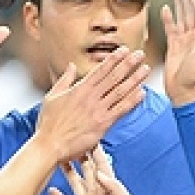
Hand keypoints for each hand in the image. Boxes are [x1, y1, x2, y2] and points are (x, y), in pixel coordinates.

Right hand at [34, 47, 148, 162]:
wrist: (50, 145)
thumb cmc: (48, 124)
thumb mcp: (52, 96)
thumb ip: (64, 80)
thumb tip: (71, 66)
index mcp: (79, 89)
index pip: (100, 70)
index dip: (114, 59)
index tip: (124, 50)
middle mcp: (91, 98)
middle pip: (114, 77)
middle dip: (128, 64)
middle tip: (140, 54)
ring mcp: (98, 111)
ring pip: (120, 92)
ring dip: (134, 79)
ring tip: (145, 69)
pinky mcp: (103, 125)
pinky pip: (121, 110)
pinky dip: (132, 101)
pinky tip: (142, 93)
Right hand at [49, 145, 153, 194]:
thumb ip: (114, 188)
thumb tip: (100, 172)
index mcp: (109, 189)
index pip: (100, 164)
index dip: (93, 150)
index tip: (86, 135)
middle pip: (85, 170)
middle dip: (77, 155)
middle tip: (67, 141)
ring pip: (75, 184)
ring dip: (67, 171)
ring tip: (57, 159)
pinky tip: (51, 191)